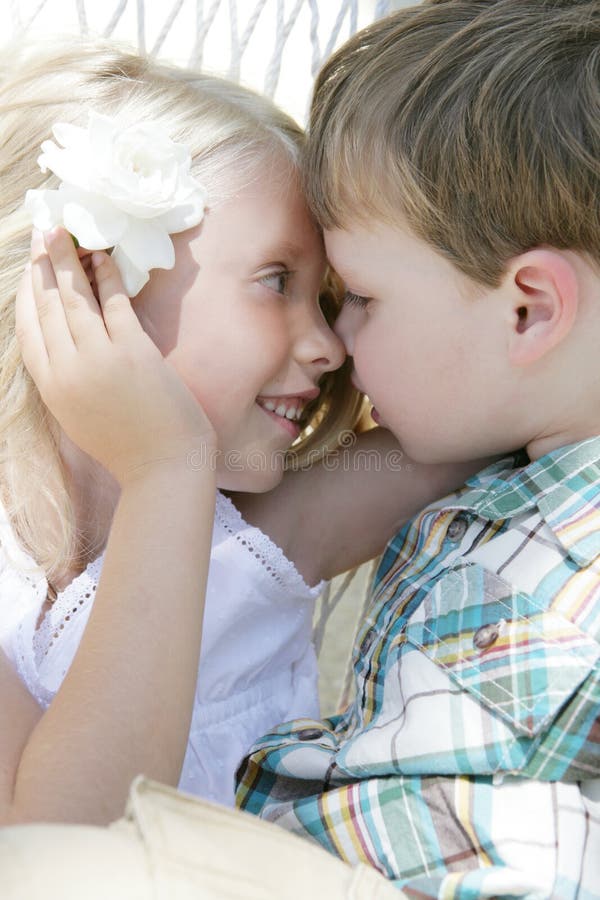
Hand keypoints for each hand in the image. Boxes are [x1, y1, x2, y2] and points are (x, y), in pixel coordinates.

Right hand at [16, 228, 216, 484]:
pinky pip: (114, 302)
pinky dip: (107, 276)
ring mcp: (99, 358)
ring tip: (64, 234)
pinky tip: (103, 256)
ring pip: (74, 298)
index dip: (26, 296)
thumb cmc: (128, 448)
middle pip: (46, 307)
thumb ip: (67, 383)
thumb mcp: (80, 418)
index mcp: (52, 389)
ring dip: (67, 261)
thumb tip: (65, 347)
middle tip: (43, 237)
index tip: (28, 273)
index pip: (28, 331)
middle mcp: (68, 369)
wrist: (164, 468)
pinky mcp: (133, 350)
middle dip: (42, 268)